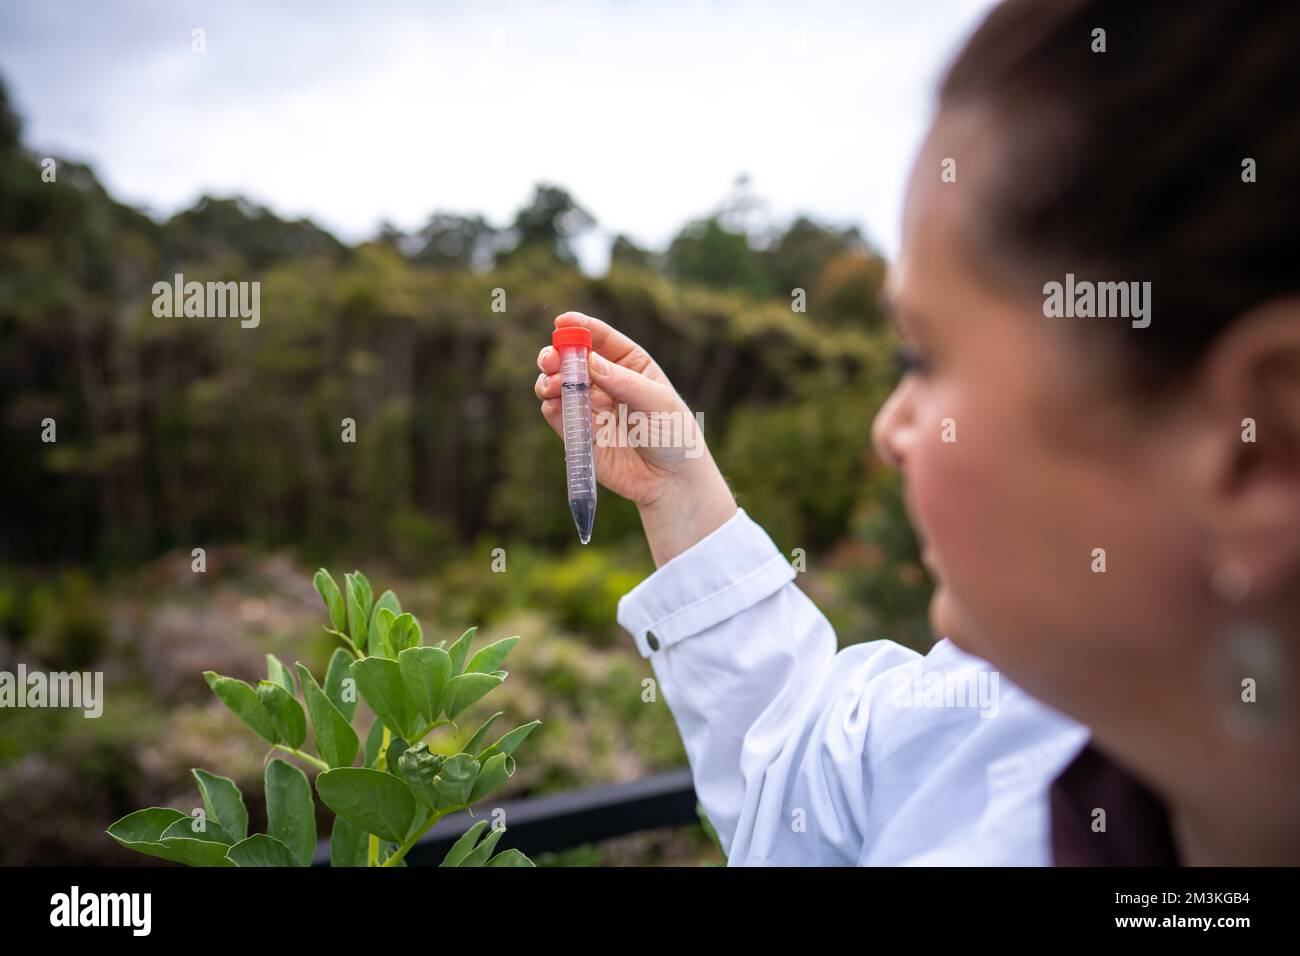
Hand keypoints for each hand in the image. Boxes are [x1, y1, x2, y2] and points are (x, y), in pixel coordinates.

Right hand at [536, 311, 737, 565]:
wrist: (671, 482)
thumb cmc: (674, 435)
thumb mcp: (658, 404)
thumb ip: (625, 383)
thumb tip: (592, 363)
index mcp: (630, 365)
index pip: (602, 339)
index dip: (580, 327)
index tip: (562, 321)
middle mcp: (606, 382)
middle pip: (573, 359)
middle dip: (557, 355)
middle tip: (550, 360)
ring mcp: (591, 407)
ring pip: (559, 385)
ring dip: (549, 381)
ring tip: (551, 385)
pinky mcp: (580, 433)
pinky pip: (559, 416)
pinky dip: (551, 408)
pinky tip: (553, 405)